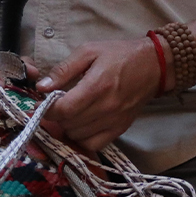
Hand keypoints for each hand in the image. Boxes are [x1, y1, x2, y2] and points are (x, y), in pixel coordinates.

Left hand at [36, 37, 162, 154]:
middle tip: (57, 104)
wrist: (154, 65)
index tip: (44, 102)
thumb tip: (42, 87)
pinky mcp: (120, 129)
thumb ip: (64, 70)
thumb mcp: (89, 51)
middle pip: (68, 124)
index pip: (64, 109)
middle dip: (57, 116)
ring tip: (70, 112)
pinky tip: (81, 125)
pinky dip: (82, 138)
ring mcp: (114, 121)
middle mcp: (106, 107)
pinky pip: (94, 145)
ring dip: (68, 126)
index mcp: (96, 86)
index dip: (48, 109)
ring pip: (78, 136)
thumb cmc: (119, 54)